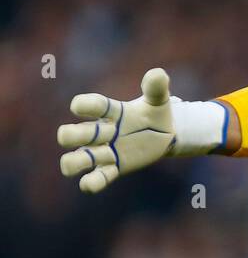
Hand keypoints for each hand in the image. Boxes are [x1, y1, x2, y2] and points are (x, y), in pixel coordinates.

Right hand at [57, 68, 226, 192]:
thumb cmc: (157, 114)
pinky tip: (89, 184)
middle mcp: (102, 132)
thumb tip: (157, 73)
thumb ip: (156, 88)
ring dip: (73, 162)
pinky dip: (91, 183)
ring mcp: (105, 151)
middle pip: (74, 133)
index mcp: (111, 112)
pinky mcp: (114, 168)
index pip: (91, 106)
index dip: (84, 106)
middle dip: (72, 134)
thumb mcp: (159, 101)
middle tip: (93, 135)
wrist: (166, 135)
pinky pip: (97, 178)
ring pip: (77, 159)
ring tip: (81, 163)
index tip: (78, 107)